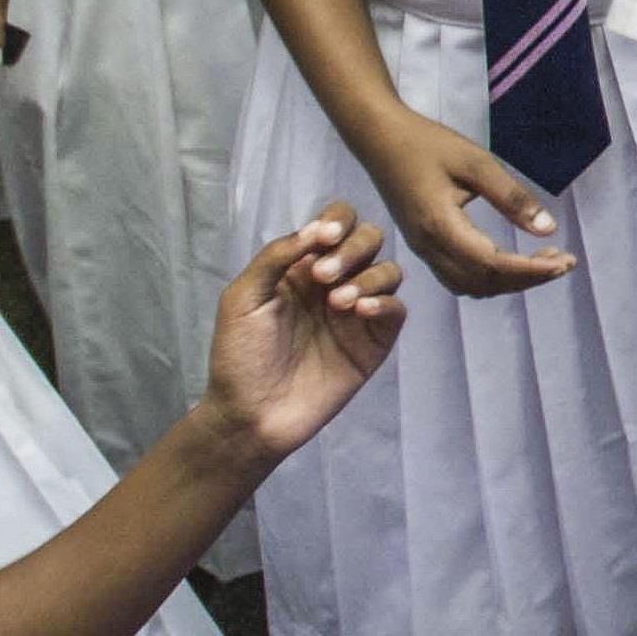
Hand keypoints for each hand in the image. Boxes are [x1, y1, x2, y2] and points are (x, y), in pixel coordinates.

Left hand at [196, 210, 404, 464]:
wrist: (252, 414)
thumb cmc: (239, 355)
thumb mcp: (242, 298)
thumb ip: (276, 257)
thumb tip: (316, 228)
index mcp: (302, 268)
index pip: (336, 224)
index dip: (338, 221)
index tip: (324, 239)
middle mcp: (335, 282)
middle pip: (369, 240)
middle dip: (353, 248)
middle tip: (324, 277)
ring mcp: (357, 312)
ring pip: (388, 270)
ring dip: (367, 277)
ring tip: (338, 304)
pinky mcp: (375, 340)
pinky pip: (397, 308)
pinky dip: (384, 302)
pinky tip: (360, 313)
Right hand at [359, 113, 579, 297]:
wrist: (380, 139)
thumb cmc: (429, 144)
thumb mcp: (477, 163)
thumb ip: (512, 197)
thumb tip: (548, 229)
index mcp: (440, 225)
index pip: (492, 264)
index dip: (531, 269)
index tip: (565, 262)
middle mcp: (428, 247)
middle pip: (483, 282)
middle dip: (528, 278)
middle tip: (565, 262)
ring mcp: (422, 250)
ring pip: (470, 285)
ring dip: (509, 282)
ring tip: (545, 262)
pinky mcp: (422, 245)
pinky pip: (457, 277)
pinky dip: (490, 278)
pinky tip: (513, 262)